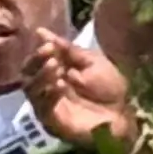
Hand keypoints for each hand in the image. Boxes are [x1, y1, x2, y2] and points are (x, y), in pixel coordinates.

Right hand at [22, 29, 143, 153]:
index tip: (48, 44)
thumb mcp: (92, 62)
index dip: (39, 51)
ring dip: (41, 75)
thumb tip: (41, 32)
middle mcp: (47, 88)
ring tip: (55, 66)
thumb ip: (68, 49)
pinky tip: (58, 85)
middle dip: (36, 61)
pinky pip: (42, 107)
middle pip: (27, 74)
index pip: (36, 60)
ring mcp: (47, 105)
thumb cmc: (110, 87)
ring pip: (31, 89)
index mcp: (55, 72)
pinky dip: (48, 94)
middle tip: (49, 54)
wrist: (125, 113)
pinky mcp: (52, 121)